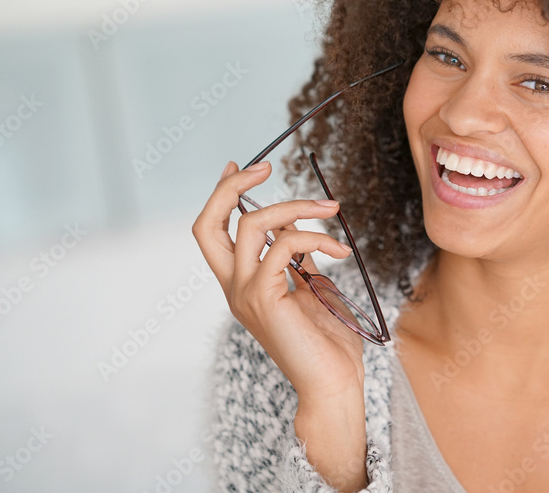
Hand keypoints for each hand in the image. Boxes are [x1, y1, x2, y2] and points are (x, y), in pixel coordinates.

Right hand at [192, 160, 366, 401]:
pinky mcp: (265, 298)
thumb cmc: (328, 341)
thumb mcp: (310, 287)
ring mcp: (245, 293)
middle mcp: (234, 288)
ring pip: (251, 224)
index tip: (241, 167)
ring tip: (332, 208)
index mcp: (241, 285)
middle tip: (265, 166)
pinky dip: (315, 236)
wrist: (334, 382)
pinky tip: (340, 248)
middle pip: (208, 223)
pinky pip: (284, 245)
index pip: (212, 232)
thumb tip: (296, 226)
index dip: (222, 195)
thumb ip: (297, 258)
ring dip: (296, 206)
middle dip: (232, 187)